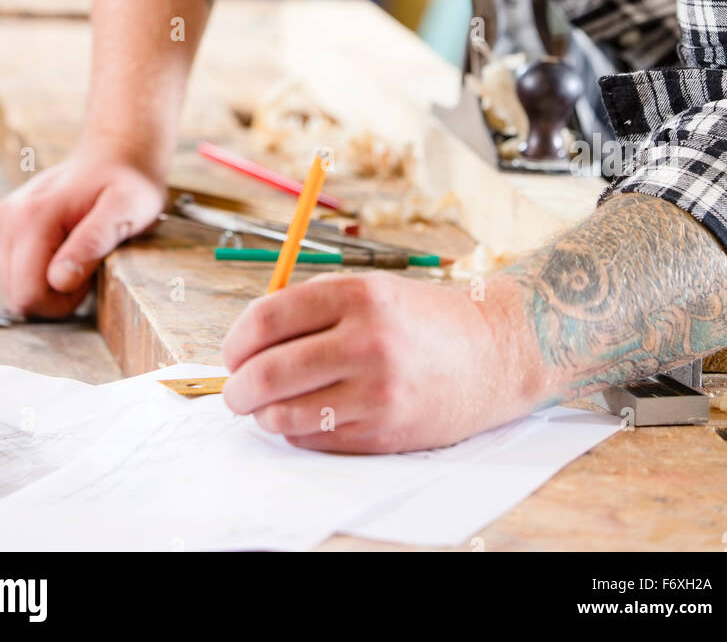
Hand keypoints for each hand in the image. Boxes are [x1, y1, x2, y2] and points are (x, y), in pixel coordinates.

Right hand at [0, 148, 166, 316]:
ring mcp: (4, 220)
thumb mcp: (127, 210)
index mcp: (33, 216)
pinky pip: (16, 271)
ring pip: (14, 286)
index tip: (89, 275)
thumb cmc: (129, 182)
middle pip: (16, 295)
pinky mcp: (5, 224)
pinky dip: (41, 271)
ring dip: (48, 284)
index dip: (62, 301)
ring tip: (80, 253)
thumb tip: (58, 280)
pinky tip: (66, 247)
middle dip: (54, 295)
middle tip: (88, 265)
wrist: (118, 152)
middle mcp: (9, 217)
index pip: (27, 294)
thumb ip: (93, 242)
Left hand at [221, 271, 529, 452]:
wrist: (494, 353)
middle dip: (238, 386)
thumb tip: (249, 336)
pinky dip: (295, 430)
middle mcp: (367, 342)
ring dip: (261, 413)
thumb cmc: (423, 319)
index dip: (237, 339)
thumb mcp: (371, 289)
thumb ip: (312, 306)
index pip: (268, 319)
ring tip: (262, 407)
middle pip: (270, 370)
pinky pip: (315, 438)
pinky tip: (300, 417)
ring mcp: (376, 391)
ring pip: (286, 412)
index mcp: (358, 295)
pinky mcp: (383, 431)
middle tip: (234, 390)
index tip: (232, 351)